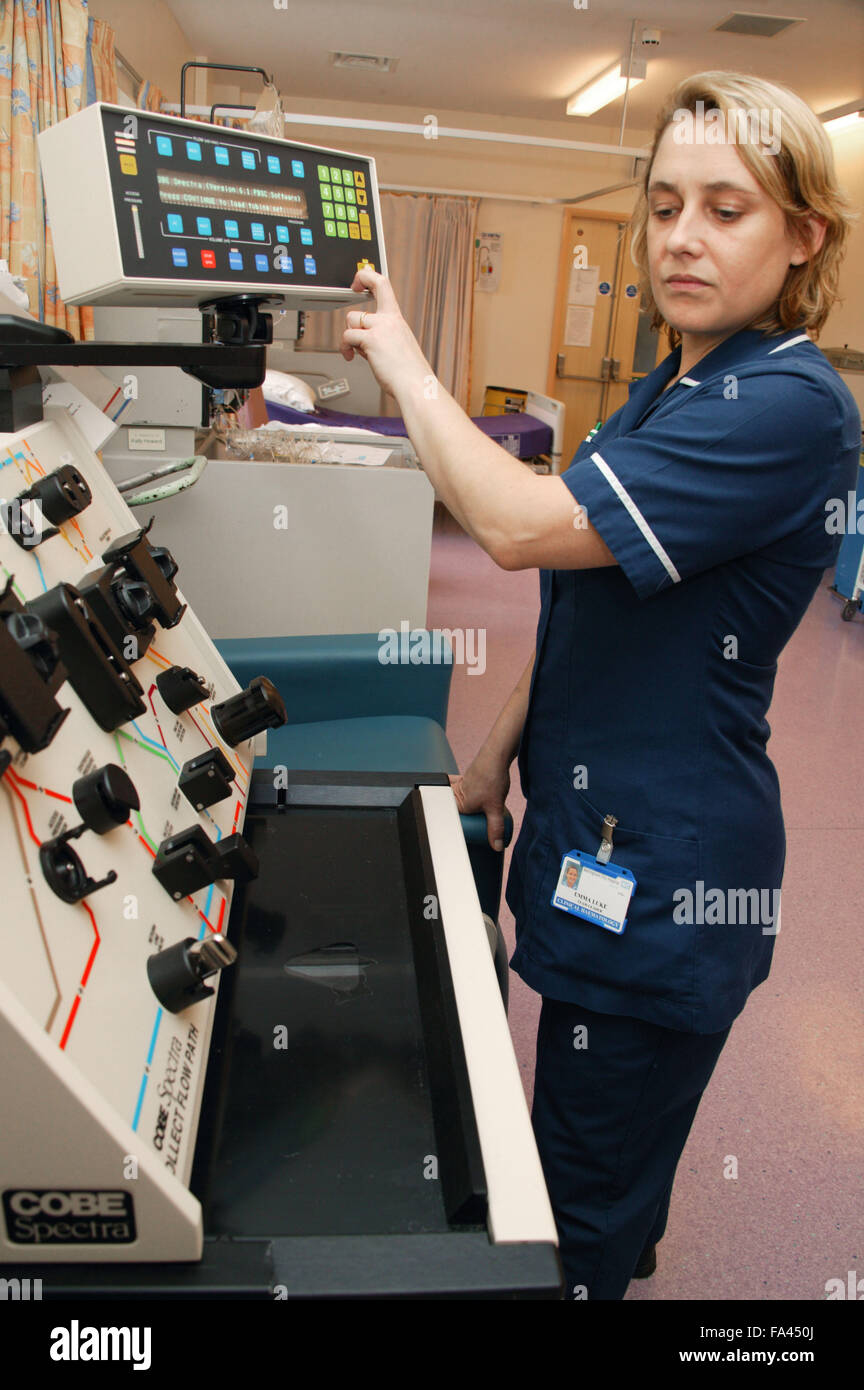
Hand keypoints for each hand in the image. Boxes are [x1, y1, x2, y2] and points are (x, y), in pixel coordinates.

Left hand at [341, 267, 431, 399]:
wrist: (416, 386)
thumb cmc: (409, 374)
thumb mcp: (398, 348)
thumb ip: (380, 339)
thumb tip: (360, 342)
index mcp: (397, 320)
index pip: (384, 285)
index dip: (369, 277)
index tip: (361, 281)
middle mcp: (390, 319)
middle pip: (372, 287)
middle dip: (359, 283)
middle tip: (353, 289)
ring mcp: (381, 328)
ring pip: (352, 318)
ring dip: (349, 334)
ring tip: (355, 349)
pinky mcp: (371, 340)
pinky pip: (348, 336)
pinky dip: (344, 347)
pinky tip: (350, 356)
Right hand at [450, 747, 510, 851]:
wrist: (496, 756)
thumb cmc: (491, 778)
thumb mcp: (496, 808)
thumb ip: (495, 828)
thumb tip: (496, 846)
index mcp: (458, 804)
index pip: (451, 822)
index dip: (456, 830)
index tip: (462, 840)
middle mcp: (456, 795)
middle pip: (455, 813)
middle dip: (464, 822)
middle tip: (474, 831)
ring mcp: (460, 786)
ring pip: (459, 802)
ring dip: (468, 809)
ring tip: (477, 817)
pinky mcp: (467, 780)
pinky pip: (462, 791)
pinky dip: (466, 796)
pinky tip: (473, 798)